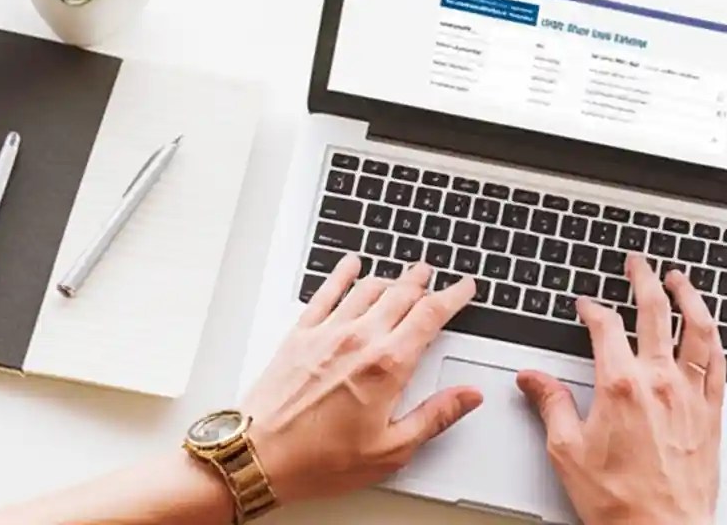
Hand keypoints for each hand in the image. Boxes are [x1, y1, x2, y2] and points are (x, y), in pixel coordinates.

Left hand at [240, 257, 482, 503]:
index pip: (431, 315)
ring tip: (403, 274)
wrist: (258, 457)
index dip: (453, 296)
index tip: (464, 288)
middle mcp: (360, 340)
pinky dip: (342, 274)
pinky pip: (326, 292)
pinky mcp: (300, 335)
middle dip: (422, 281)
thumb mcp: (391, 450)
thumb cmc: (319, 460)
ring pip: (368, 289)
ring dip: (390, 277)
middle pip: (402, 294)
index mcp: (388, 366)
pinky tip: (350, 265)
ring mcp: (328, 333)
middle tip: (434, 274)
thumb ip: (435, 416)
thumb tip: (468, 396)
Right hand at [518, 254, 725, 524]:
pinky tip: (707, 330)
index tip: (586, 306)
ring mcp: (691, 394)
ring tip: (679, 279)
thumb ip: (551, 405)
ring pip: (697, 327)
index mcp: (621, 385)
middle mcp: (660, 381)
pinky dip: (712, 338)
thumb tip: (533, 380)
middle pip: (655, 310)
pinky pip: (718, 362)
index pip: (605, 326)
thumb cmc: (619, 501)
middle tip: (638, 263)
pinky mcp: (712, 411)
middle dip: (643, 278)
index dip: (593, 308)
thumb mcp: (567, 451)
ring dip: (688, 296)